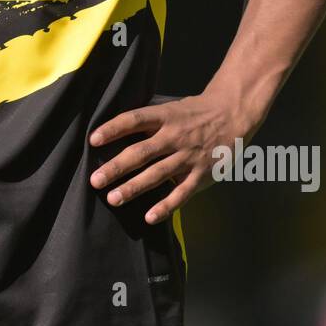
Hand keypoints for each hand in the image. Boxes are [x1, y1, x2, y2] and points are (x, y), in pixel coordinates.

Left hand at [88, 90, 241, 223]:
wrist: (232, 115)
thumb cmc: (193, 113)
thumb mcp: (170, 108)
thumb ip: (148, 122)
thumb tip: (114, 134)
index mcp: (165, 116)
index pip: (135, 120)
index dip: (113, 129)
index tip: (93, 140)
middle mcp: (175, 136)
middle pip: (142, 152)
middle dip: (117, 167)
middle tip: (95, 180)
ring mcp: (188, 156)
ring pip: (157, 174)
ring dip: (134, 188)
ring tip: (113, 199)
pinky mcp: (201, 174)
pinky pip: (181, 193)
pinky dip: (166, 206)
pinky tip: (149, 217)